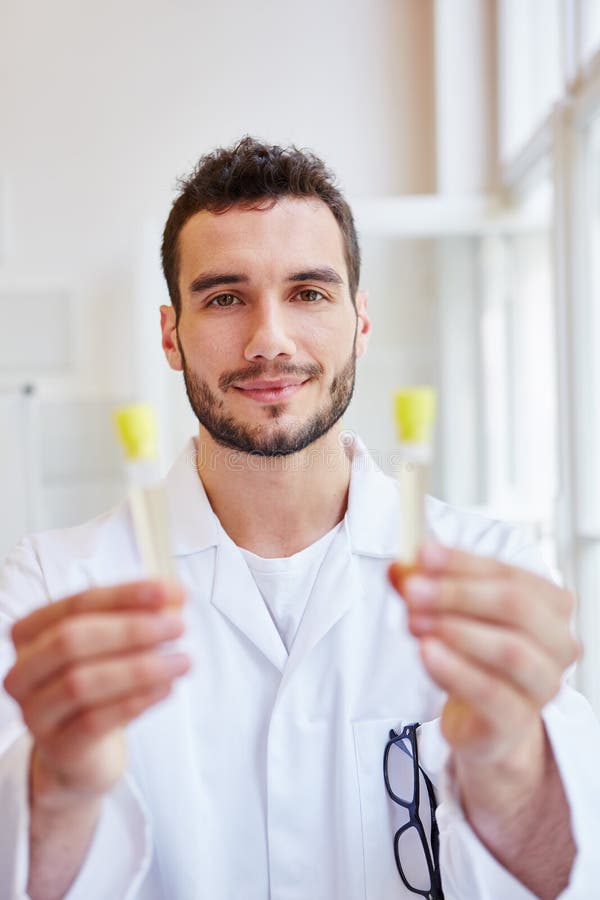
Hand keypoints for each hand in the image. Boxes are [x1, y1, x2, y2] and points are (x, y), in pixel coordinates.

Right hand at [3, 581, 188, 808]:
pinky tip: (167, 688)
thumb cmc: (101, 680)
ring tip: (182, 661)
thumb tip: (176, 594)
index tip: (166, 592)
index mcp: (31, 632)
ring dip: (140, 668)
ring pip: (82, 682)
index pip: (77, 604)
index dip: (123, 596)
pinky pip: (94, 720)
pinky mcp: (57, 746)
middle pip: (72, 640)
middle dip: (131, 630)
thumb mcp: (120, 643)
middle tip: (179, 627)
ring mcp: (35, 711)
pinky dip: (135, 701)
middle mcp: (24, 670)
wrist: (84, 749)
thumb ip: (146, 613)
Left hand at [388, 541, 580, 768]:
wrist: (484, 718)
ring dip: (456, 630)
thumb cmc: (475, 655)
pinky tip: (426, 652)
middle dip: (458, 593)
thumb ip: (425, 588)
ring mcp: (543, 684)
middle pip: (515, 605)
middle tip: (413, 589)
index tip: (422, 554)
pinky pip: (491, 692)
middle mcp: (558, 642)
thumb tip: (400, 567)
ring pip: (510, 650)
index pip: (509, 573)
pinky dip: (455, 669)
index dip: (463, 562)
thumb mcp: (449, 613)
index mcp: (551, 605)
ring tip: (414, 621)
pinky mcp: (518, 720)